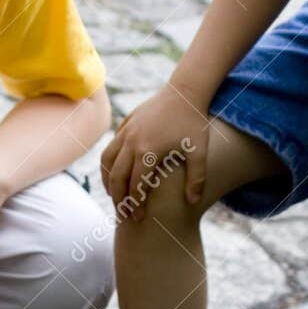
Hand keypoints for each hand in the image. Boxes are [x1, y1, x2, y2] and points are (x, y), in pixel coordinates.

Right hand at [101, 83, 210, 219]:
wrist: (185, 90)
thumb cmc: (194, 122)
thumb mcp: (199, 152)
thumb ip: (197, 178)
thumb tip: (193, 202)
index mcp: (148, 151)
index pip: (136, 185)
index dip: (136, 204)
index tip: (138, 217)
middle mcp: (132, 142)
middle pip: (116, 176)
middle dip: (118, 198)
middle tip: (122, 213)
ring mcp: (126, 131)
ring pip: (107, 160)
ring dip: (108, 179)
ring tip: (113, 194)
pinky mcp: (126, 123)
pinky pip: (112, 145)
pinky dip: (110, 161)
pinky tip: (117, 170)